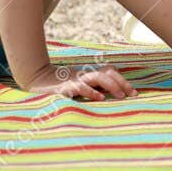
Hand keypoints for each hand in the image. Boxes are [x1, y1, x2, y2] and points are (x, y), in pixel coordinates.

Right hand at [22, 64, 136, 99]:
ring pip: (97, 77)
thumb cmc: (62, 86)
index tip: (134, 93)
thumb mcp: (81, 85)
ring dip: (111, 85)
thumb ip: (96, 87)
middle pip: (107, 73)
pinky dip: (91, 91)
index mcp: (89, 73)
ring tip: (121, 96)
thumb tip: (116, 95)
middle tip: (132, 95)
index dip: (123, 81)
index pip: (110, 72)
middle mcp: (84, 74)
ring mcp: (75, 79)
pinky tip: (99, 98)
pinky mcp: (65, 87)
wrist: (37, 81)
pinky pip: (80, 87)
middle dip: (122, 83)